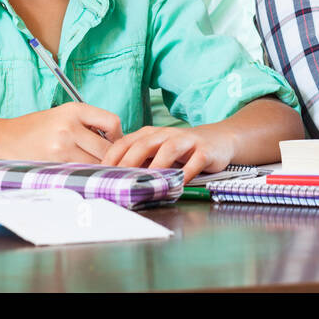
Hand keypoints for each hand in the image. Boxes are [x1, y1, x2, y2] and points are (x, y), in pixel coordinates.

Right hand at [0, 104, 122, 162]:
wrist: (5, 139)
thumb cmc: (36, 128)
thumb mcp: (63, 115)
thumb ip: (88, 123)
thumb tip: (117, 140)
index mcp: (74, 110)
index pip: (112, 122)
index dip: (118, 135)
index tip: (113, 142)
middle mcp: (69, 126)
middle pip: (108, 148)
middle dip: (111, 157)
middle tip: (108, 161)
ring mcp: (62, 147)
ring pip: (96, 164)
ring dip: (99, 168)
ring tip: (93, 168)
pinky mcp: (54, 164)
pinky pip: (81, 173)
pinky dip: (85, 175)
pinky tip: (80, 173)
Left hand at [100, 124, 235, 182]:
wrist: (219, 140)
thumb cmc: (183, 150)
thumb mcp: (158, 151)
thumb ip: (140, 161)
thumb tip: (113, 180)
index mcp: (151, 134)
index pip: (125, 142)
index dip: (111, 156)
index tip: (99, 173)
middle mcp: (166, 135)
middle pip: (144, 144)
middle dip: (129, 162)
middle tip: (119, 180)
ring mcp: (187, 141)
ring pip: (169, 150)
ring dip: (157, 166)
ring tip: (147, 182)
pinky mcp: (205, 151)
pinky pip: (195, 161)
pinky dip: (187, 173)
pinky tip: (179, 184)